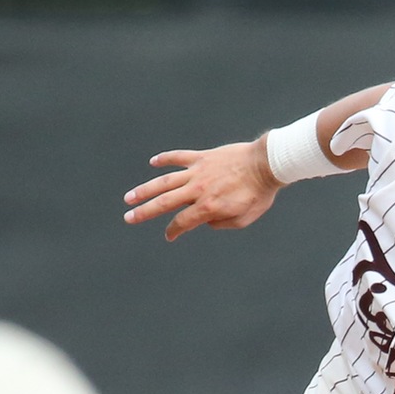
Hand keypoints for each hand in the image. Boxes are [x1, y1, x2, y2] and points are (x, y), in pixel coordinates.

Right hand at [121, 141, 279, 241]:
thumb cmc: (258, 194)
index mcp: (208, 207)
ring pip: (165, 181)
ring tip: (130, 196)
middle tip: (128, 218)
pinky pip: (179, 157)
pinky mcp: (202, 157)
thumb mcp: (243, 219)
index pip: (182, 222)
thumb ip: (222, 224)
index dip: (173, 231)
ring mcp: (198, 171)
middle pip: (164, 202)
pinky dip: (165, 159)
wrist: (266, 164)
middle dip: (144, 211)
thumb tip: (206, 221)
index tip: (169, 236)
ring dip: (145, 189)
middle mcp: (198, 189)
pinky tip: (153, 162)